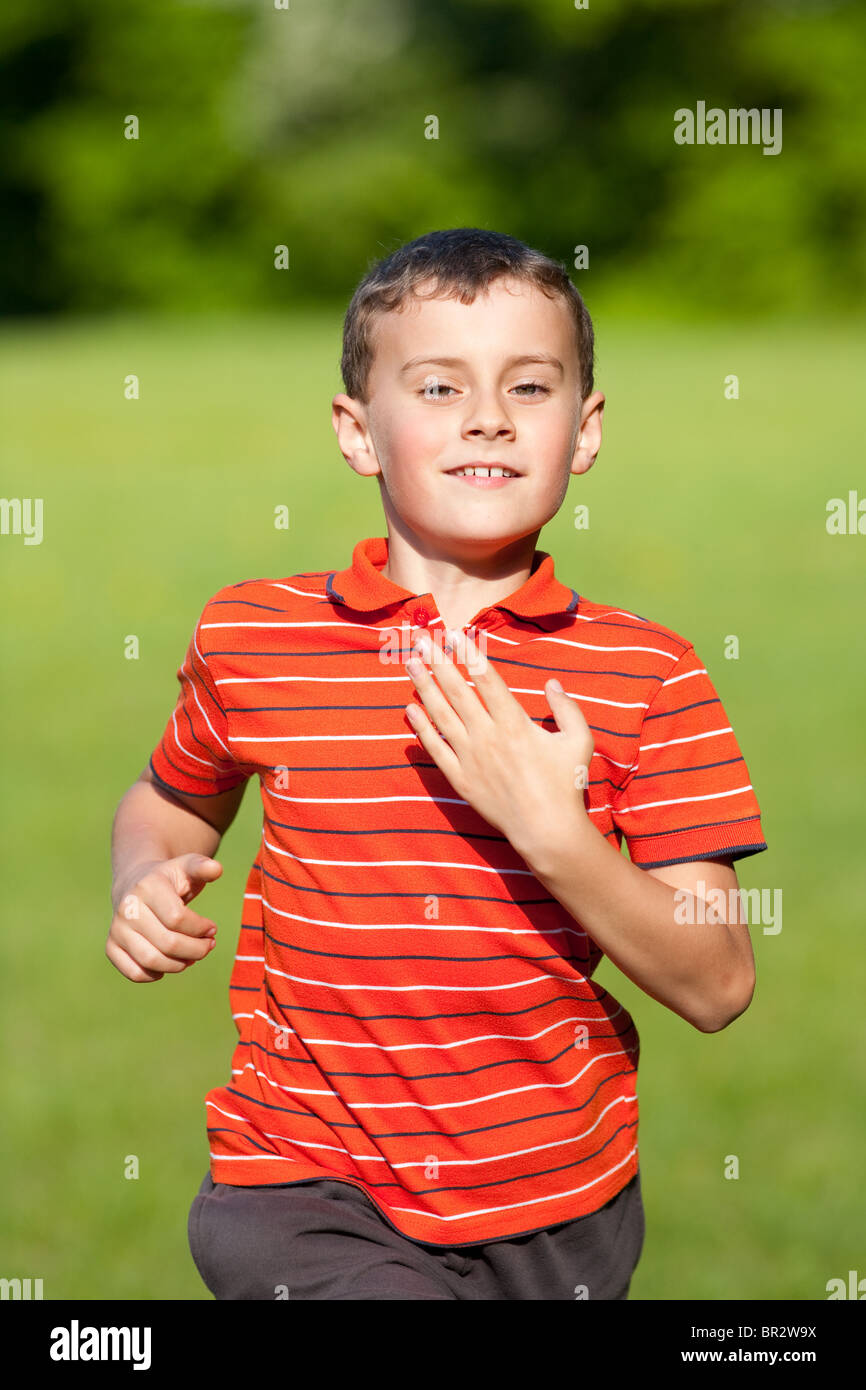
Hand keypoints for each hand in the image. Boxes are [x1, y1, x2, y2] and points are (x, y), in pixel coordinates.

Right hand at [106, 853, 222, 982]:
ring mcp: (117, 929)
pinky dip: (155, 975)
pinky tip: (170, 963)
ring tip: (193, 956)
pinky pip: (134, 973)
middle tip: (208, 946)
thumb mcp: (187, 866)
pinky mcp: (111, 946)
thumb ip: (203, 866)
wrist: (136, 884)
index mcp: (147, 887)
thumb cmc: (169, 878)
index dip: (201, 928)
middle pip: (168, 943)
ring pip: (151, 961)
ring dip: (179, 964)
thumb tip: (216, 869)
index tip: (212, 928)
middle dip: (196, 949)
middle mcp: (127, 908)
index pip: (177, 918)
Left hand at [404, 628, 593, 858]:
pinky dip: (421, 729)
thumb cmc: (566, 784)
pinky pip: (435, 749)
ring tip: (411, 665)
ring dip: (424, 688)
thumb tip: (550, 684)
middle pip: (456, 691)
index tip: (454, 635)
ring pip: (441, 716)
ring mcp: (471, 758)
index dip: (468, 654)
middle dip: (438, 663)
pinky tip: (410, 711)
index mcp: (515, 723)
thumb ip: (566, 708)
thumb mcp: (579, 741)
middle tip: (422, 641)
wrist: (546, 830)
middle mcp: (488, 736)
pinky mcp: (461, 779)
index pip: (485, 679)